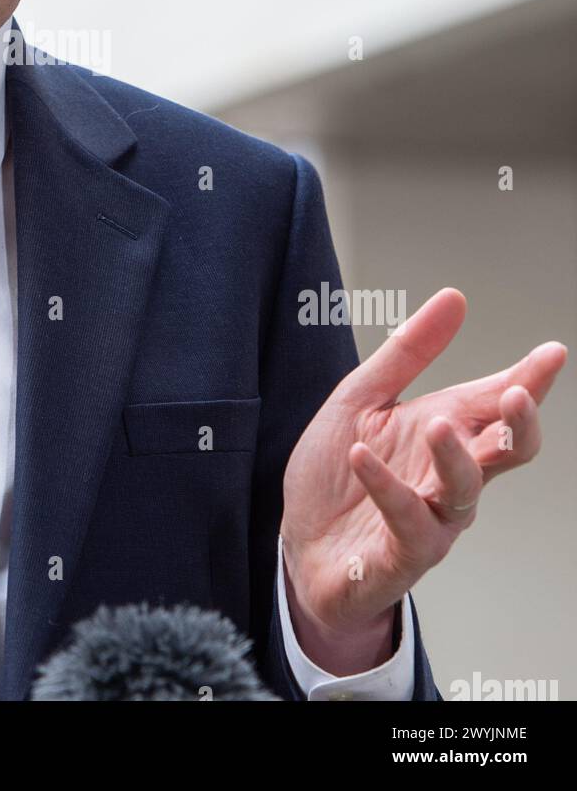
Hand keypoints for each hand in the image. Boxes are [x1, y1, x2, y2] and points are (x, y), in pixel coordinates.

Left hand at [280, 288, 566, 664]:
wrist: (301, 546)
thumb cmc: (337, 473)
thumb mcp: (363, 397)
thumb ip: (408, 351)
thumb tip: (454, 299)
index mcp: (444, 431)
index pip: (496, 403)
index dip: (529, 380)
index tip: (552, 352)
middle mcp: (447, 476)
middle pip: (507, 451)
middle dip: (518, 423)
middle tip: (516, 393)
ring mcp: (432, 518)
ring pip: (465, 488)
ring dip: (454, 456)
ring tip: (435, 424)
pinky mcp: (401, 553)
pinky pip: (406, 520)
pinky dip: (385, 486)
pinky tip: (360, 457)